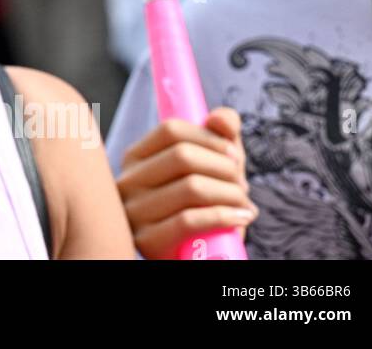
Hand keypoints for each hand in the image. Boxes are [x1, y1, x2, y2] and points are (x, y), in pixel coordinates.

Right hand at [117, 107, 257, 258]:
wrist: (197, 254)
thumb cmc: (204, 205)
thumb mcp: (214, 166)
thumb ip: (220, 135)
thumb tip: (221, 118)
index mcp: (136, 158)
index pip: (171, 130)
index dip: (210, 137)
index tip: (234, 154)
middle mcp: (127, 181)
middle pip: (182, 156)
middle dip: (225, 168)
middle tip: (243, 185)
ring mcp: (133, 212)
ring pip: (191, 188)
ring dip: (231, 194)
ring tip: (244, 204)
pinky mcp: (146, 241)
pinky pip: (190, 220)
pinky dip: (224, 216)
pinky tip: (241, 218)